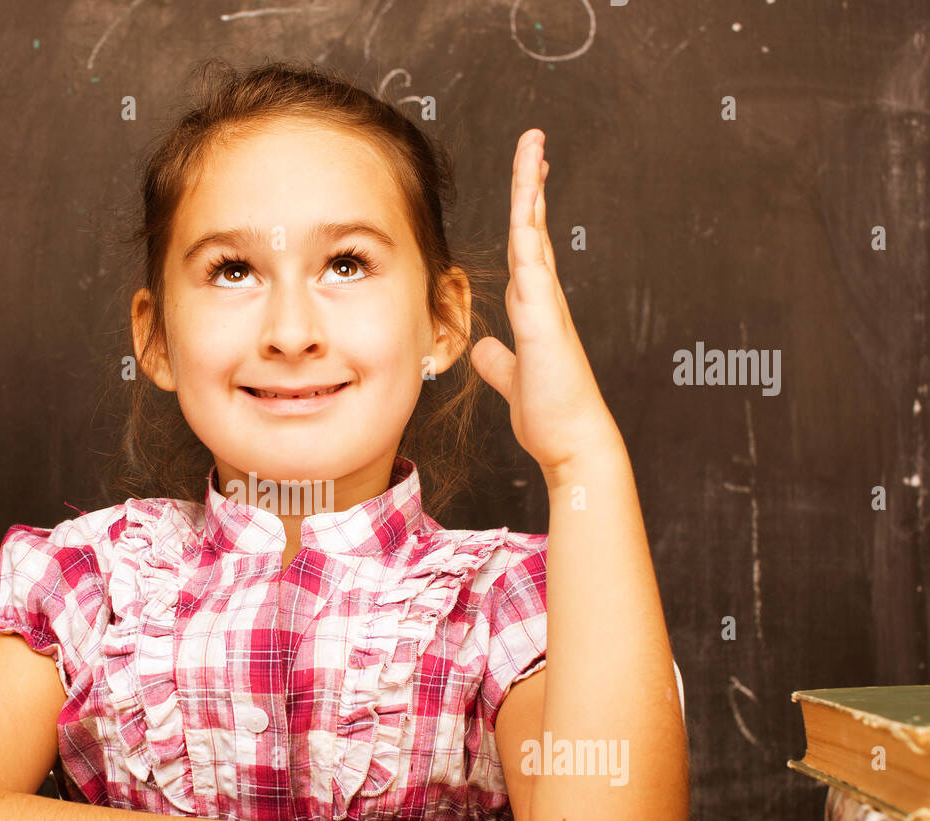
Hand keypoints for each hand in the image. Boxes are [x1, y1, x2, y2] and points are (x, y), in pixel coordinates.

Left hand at [470, 129, 619, 476]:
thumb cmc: (549, 415)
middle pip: (534, 228)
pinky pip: (533, 269)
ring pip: (534, 235)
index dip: (526, 211)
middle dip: (533, 183)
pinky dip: (529, 235)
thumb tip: (486, 348)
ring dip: (532, 191)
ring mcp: (547, 307)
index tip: (529, 177)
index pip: (527, 248)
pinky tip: (525, 207)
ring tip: (534, 149)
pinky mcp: (545, 323)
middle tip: (535, 141)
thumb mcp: (512, 380)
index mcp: (534, 309)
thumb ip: (499, 361)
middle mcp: (543, 300)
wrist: (571, 443)